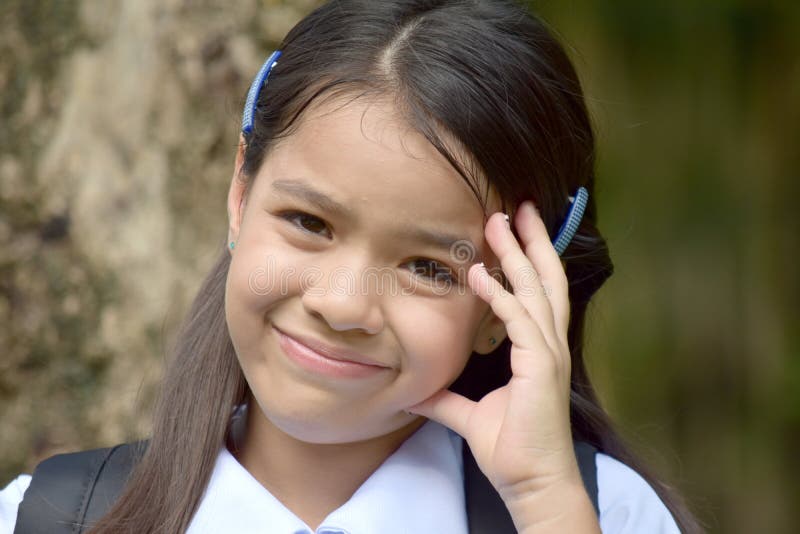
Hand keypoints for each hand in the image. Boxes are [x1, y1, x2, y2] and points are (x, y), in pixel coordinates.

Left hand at [408, 200, 597, 530]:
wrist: (532, 482)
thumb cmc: (512, 448)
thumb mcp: (470, 414)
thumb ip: (446, 399)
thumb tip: (415, 394)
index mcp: (539, 348)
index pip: (537, 292)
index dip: (528, 259)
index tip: (513, 230)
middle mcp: (549, 343)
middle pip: (546, 279)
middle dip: (532, 240)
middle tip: (517, 206)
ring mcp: (548, 353)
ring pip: (536, 289)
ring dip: (518, 253)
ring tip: (499, 221)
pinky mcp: (540, 367)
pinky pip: (520, 320)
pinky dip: (499, 295)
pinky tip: (478, 274)